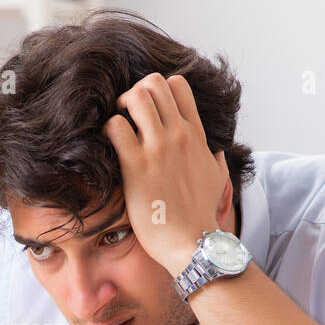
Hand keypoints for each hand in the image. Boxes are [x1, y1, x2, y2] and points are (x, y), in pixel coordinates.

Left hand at [103, 72, 231, 276]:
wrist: (193, 241)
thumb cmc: (201, 215)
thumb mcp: (217, 179)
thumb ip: (215, 158)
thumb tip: (215, 151)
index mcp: (196, 135)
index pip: (178, 85)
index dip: (157, 92)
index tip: (147, 114)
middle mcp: (179, 135)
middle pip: (154, 83)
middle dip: (135, 94)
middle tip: (126, 118)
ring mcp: (159, 148)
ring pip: (135, 96)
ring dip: (120, 107)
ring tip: (117, 130)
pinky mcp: (137, 166)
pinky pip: (115, 126)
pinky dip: (106, 130)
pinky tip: (108, 149)